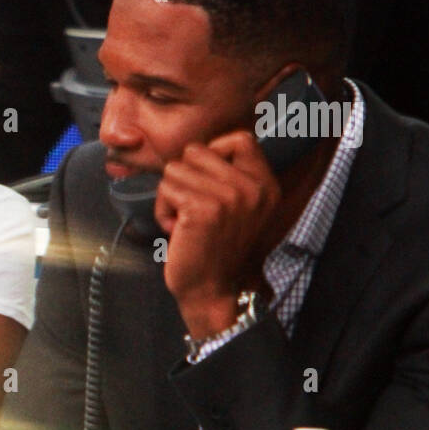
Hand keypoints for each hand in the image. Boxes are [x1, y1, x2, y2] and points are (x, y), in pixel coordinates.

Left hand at [154, 132, 280, 338]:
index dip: (213, 152)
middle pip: (197, 151)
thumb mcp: (240, 207)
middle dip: (184, 178)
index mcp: (266, 184)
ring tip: (184, 222)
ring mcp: (230, 197)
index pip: (240, 138)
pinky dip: (162, 210)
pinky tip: (176, 230)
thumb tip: (200, 147)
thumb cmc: (217, 248)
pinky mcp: (203, 209)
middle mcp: (253, 188)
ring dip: (170, 196)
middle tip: (191, 209)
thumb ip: (232, 175)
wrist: (213, 291)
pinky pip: (166, 189)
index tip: (204, 182)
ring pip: (175, 169)